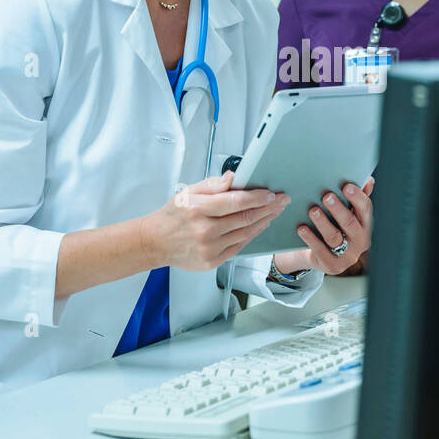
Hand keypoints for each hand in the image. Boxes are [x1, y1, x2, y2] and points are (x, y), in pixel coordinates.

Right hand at [144, 171, 289, 271]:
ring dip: (264, 221)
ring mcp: (209, 248)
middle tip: (282, 200)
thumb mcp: (189, 192)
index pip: (235, 202)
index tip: (271, 193)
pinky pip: (239, 246)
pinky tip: (260, 225)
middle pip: (245, 218)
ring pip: (246, 233)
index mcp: (198, 209)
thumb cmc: (174, 215)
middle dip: (268, 208)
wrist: (156, 242)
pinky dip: (252, 234)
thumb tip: (234, 177)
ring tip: (275, 211)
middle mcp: (204, 230)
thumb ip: (213, 184)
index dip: (257, 197)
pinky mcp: (213, 261)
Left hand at [273, 177, 373, 276]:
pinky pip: (321, 251)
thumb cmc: (336, 228)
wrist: (319, 256)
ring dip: (323, 223)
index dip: (357, 198)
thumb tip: (369, 180)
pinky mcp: (332, 265)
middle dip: (339, 209)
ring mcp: (347, 256)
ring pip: (335, 238)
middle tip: (327, 196)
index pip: (366, 210)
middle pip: (350, 224)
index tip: (347, 186)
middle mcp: (360, 242)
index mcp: (366, 226)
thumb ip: (356, 199)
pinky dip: (311, 238)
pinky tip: (302, 228)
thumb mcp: (347, 214)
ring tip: (313, 210)